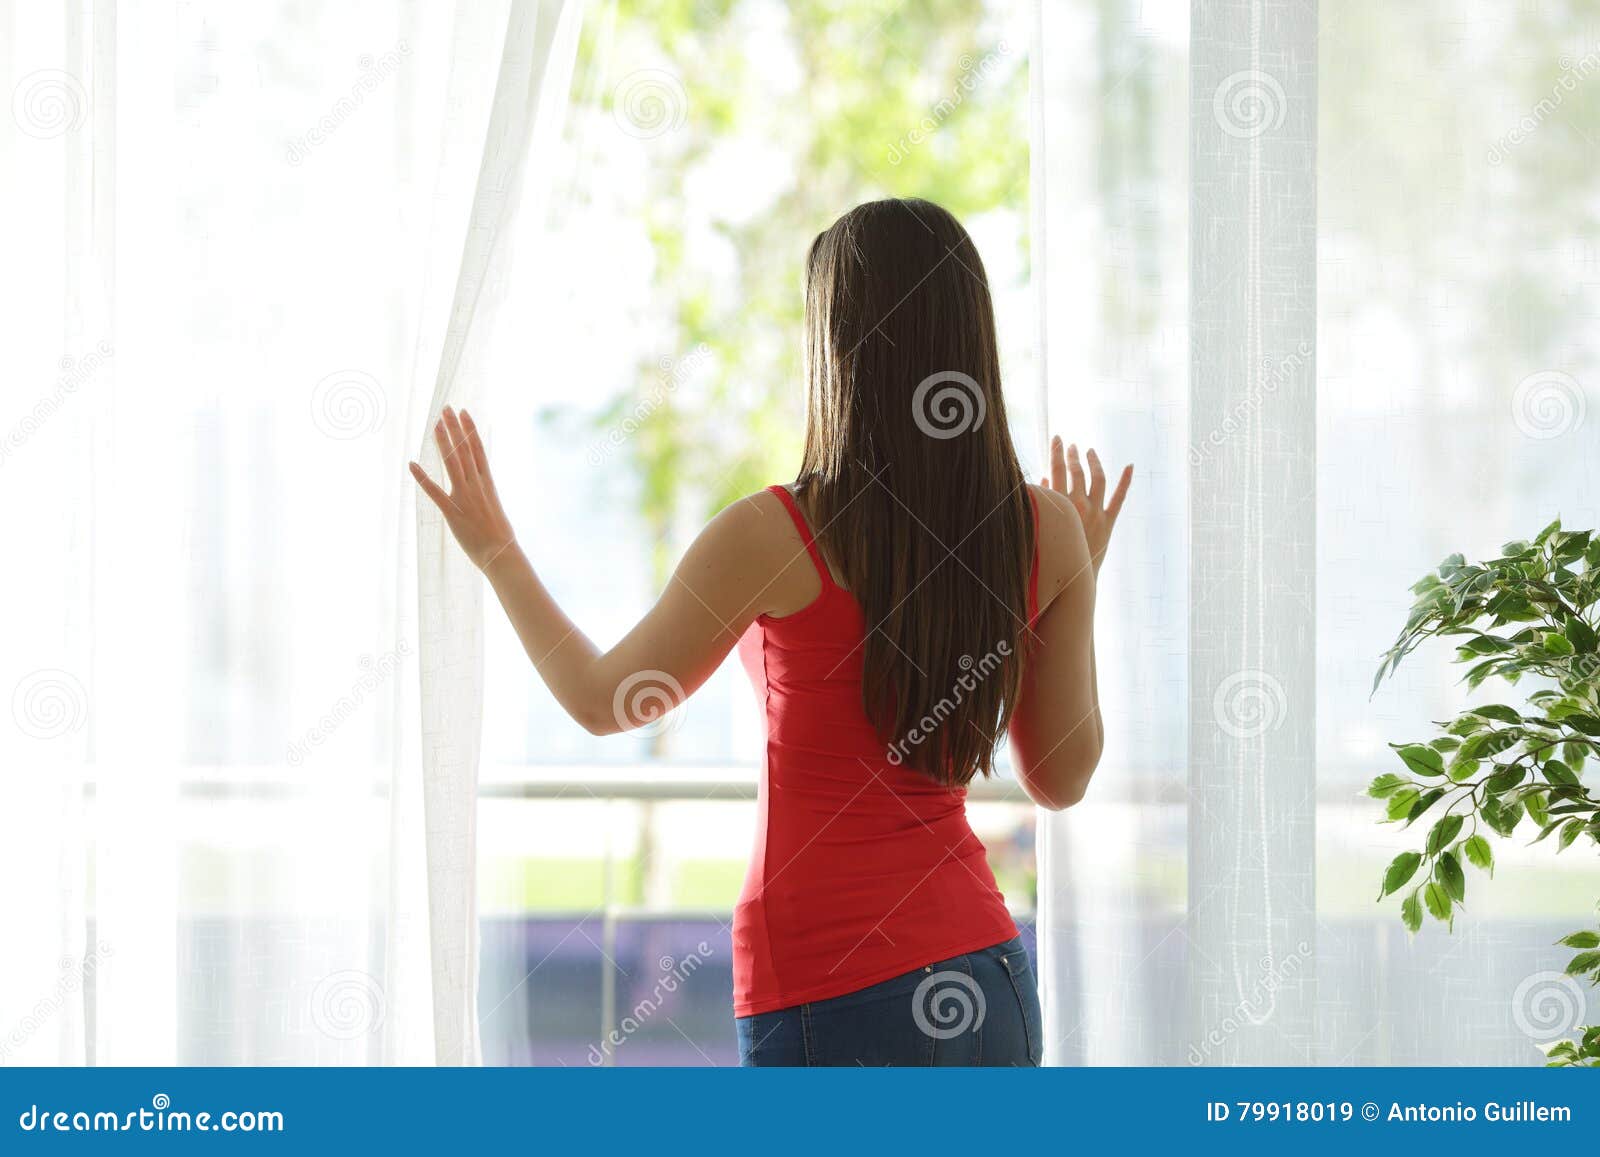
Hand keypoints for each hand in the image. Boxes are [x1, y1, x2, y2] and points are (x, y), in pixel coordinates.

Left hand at [409, 406, 517, 570]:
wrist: (501, 553)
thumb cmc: (499, 534)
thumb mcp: (494, 505)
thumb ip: (484, 491)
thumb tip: (480, 483)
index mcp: (487, 483)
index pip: (478, 449)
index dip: (470, 429)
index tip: (463, 412)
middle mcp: (476, 485)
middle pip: (464, 450)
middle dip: (455, 428)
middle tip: (446, 408)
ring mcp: (465, 497)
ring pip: (453, 464)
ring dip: (443, 442)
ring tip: (435, 424)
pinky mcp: (453, 512)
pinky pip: (435, 492)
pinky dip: (422, 478)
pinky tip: (412, 464)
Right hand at [1042, 436, 1130, 573]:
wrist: (1071, 581)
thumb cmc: (1050, 554)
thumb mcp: (1040, 528)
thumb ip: (1042, 504)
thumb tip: (1042, 480)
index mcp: (1058, 506)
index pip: (1056, 470)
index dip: (1056, 452)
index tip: (1056, 438)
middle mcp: (1078, 506)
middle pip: (1076, 472)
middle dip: (1072, 455)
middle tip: (1070, 445)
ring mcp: (1096, 513)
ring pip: (1098, 479)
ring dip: (1093, 462)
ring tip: (1088, 451)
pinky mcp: (1109, 522)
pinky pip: (1119, 498)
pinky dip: (1126, 481)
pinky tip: (1130, 466)